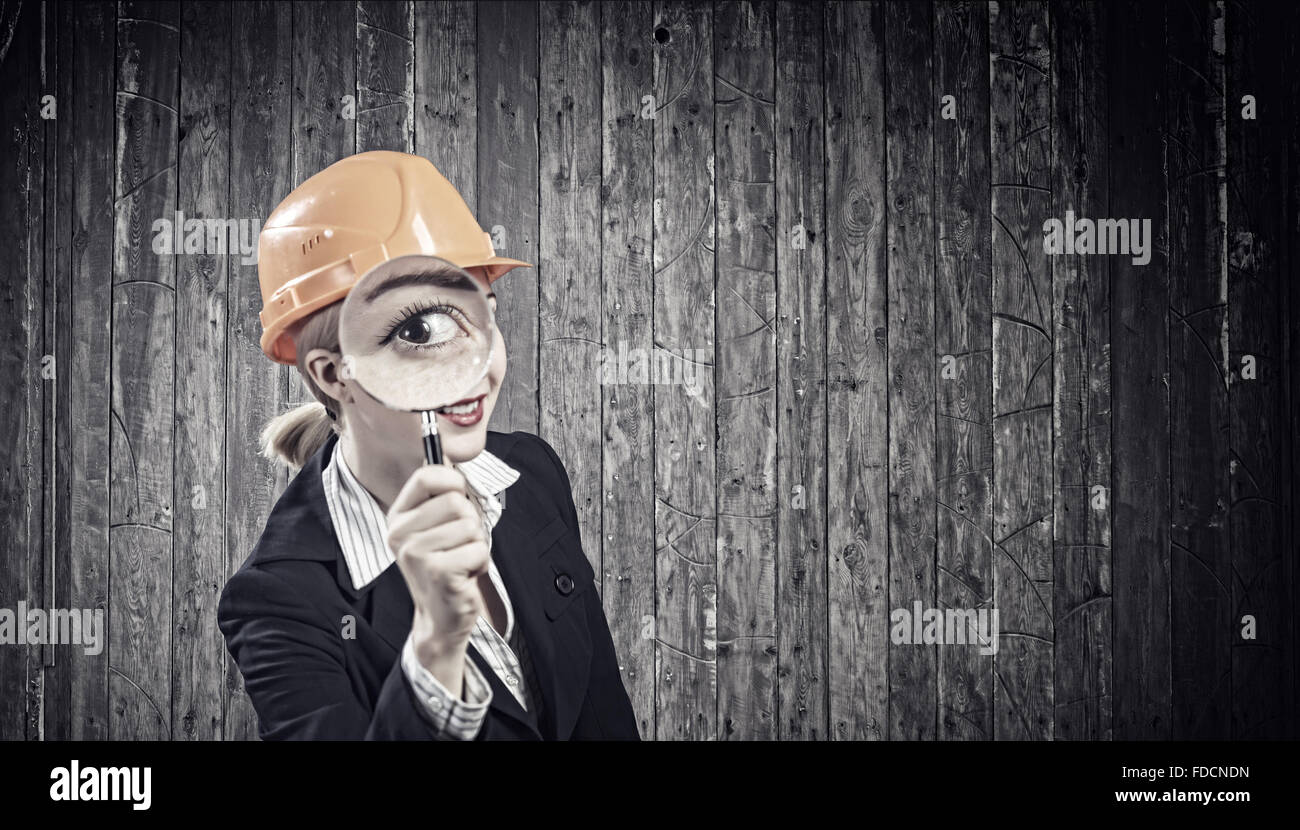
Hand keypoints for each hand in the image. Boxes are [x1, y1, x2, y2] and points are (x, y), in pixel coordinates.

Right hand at [385, 464, 488, 692]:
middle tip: (459, 545)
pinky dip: (480, 563)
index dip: (452, 480)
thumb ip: (442, 495)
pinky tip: (464, 575)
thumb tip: (449, 447)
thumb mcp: (437, 527)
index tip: (457, 495)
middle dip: (471, 523)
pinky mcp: (436, 571)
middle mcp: (400, 533)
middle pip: (456, 501)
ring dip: (476, 545)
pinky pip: (478, 550)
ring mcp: (415, 553)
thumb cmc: (446, 565)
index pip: (426, 475)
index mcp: (399, 517)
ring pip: (471, 526)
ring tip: (461, 561)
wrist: (441, 615)